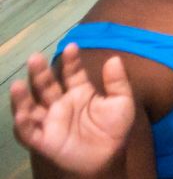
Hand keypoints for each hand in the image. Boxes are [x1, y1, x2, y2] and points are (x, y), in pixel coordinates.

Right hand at [10, 48, 136, 178]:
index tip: (72, 47)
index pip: (71, 73)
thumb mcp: (121, 102)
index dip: (70, 61)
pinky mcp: (44, 140)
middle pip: (46, 86)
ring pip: (30, 107)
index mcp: (79, 92)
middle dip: (40, 73)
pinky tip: (20, 114)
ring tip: (18, 85)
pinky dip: (22, 124)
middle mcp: (61, 104)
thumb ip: (118, 81)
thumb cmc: (114, 129)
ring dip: (22, 97)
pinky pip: (29, 132)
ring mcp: (50, 122)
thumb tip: (114, 58)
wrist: (109, 158)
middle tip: (35, 57)